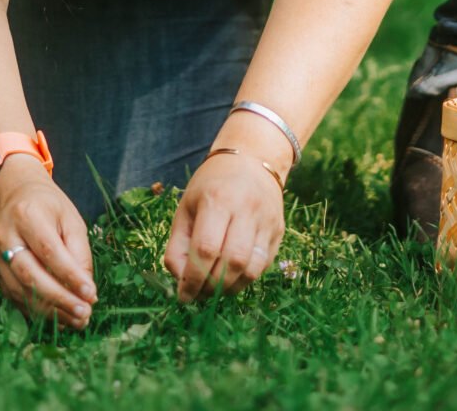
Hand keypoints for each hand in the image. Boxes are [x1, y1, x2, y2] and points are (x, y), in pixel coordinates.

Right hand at [0, 159, 95, 329]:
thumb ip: (79, 252)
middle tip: (84, 314)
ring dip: (50, 312)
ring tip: (76, 321)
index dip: (70, 276)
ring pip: (21, 291)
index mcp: (27, 216)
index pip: (49, 251)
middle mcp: (6, 237)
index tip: (91, 295)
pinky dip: (37, 311)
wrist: (11, 194)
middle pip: (31, 275)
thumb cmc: (47, 206)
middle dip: (59, 299)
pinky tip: (58, 318)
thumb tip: (87, 291)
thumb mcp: (70, 219)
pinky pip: (15, 297)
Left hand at [163, 149, 285, 302]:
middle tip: (198, 294)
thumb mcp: (186, 207)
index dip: (193, 278)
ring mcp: (266, 222)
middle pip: (231, 261)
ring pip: (251, 269)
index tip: (183, 295)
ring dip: (230, 288)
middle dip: (211, 286)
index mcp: (217, 200)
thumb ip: (178, 245)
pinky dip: (244, 280)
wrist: (253, 161)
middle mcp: (246, 210)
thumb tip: (180, 280)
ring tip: (214, 290)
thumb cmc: (211, 186)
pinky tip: (231, 279)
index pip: (206, 248)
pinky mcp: (278, 232)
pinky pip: (263, 266)